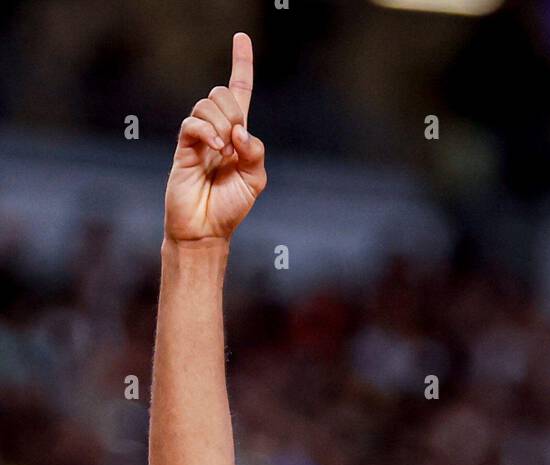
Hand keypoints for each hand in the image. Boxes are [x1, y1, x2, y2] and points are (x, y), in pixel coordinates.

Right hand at [164, 32, 265, 243]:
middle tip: (235, 145)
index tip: (241, 37)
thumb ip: (255, 152)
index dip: (241, 63)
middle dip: (234, 111)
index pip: (239, 90)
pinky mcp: (183, 148)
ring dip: (222, 124)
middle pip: (222, 92)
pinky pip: (193, 123)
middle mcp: (217, 130)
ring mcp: (198, 137)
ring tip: (225, 152)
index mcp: (237, 134)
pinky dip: (208, 132)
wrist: (206, 230)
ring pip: (207, 104)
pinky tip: (216, 149)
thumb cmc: (229, 208)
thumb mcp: (255, 180)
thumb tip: (239, 130)